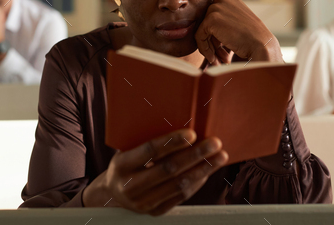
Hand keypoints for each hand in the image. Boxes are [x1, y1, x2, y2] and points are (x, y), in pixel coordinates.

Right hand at [81, 129, 227, 215]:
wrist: (113, 192)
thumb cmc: (126, 162)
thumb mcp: (127, 149)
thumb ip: (148, 141)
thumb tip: (182, 122)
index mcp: (122, 164)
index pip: (150, 151)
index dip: (172, 142)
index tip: (192, 133)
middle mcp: (130, 186)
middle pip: (169, 169)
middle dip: (196, 155)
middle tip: (214, 143)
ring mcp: (143, 202)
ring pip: (179, 185)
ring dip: (203, 169)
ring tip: (219, 157)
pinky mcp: (154, 211)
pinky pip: (181, 197)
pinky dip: (197, 183)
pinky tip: (207, 171)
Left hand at [195, 0, 282, 64]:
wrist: (261, 44)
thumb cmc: (252, 39)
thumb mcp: (238, 24)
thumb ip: (224, 23)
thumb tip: (205, 34)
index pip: (213, 17)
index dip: (217, 35)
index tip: (224, 49)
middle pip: (206, 23)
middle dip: (213, 42)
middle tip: (222, 57)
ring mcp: (216, 8)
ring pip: (202, 31)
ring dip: (210, 47)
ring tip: (220, 59)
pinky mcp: (210, 19)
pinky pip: (199, 37)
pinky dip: (205, 50)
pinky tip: (215, 58)